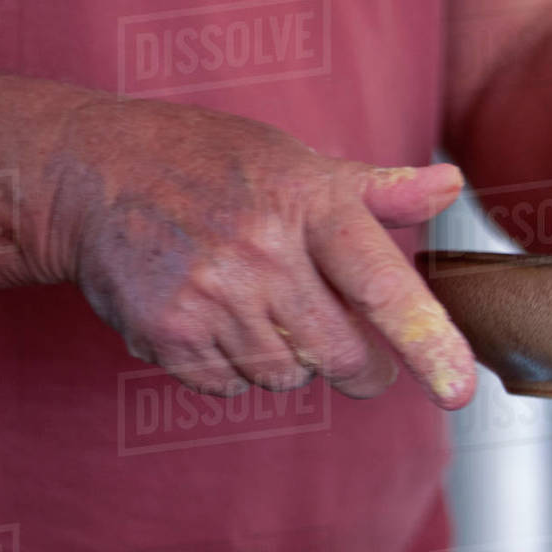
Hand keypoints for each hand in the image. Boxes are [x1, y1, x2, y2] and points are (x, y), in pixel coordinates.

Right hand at [47, 98, 475, 407]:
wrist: (93, 172)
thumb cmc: (214, 165)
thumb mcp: (299, 161)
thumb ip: (379, 190)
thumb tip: (450, 185)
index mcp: (309, 203)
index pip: (382, 285)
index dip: (427, 341)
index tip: (458, 391)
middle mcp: (261, 251)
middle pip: (341, 356)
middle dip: (359, 367)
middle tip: (354, 354)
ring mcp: (210, 294)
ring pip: (286, 377)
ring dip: (288, 361)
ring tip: (257, 307)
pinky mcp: (167, 331)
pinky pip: (231, 386)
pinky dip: (234, 368)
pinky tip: (215, 319)